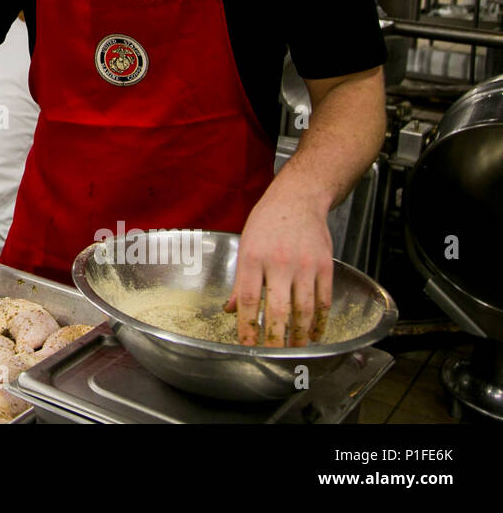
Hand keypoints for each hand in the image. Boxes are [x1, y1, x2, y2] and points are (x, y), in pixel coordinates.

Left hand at [223, 184, 333, 346]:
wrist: (298, 199)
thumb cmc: (268, 222)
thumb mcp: (246, 246)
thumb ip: (241, 281)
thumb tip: (230, 310)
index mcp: (253, 258)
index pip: (250, 300)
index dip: (247, 326)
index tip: (247, 345)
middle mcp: (279, 263)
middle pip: (279, 310)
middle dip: (275, 338)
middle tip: (272, 356)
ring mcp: (304, 265)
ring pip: (304, 309)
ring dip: (300, 335)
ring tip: (295, 350)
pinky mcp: (324, 266)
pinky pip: (324, 301)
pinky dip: (320, 321)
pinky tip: (315, 333)